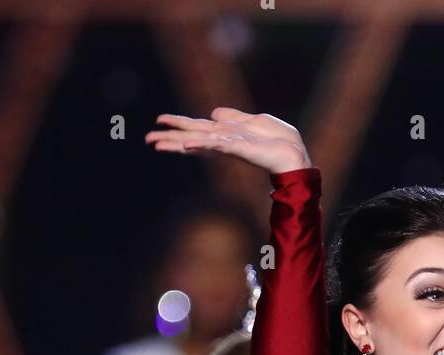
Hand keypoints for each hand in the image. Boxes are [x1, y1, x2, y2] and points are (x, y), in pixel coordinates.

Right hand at [145, 108, 311, 176]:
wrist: (294, 152)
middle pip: (192, 137)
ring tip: (158, 144)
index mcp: (226, 134)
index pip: (198, 128)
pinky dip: (201, 144)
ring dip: (178, 142)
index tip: (159, 123)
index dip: (179, 125)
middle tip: (149, 139)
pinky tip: (187, 144)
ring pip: (198, 141)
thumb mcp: (253, 120)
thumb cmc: (278, 140)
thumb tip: (213, 113)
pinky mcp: (239, 148)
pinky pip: (216, 145)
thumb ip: (233, 117)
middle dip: (170, 138)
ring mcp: (230, 145)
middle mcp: (224, 141)